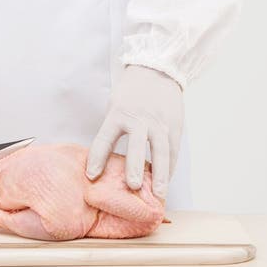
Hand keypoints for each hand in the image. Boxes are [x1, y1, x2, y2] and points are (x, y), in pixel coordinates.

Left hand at [85, 64, 183, 199]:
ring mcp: (160, 123)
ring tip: (158, 195)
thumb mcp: (116, 105)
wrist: (157, 71)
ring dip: (160, 174)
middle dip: (135, 165)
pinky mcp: (175, 126)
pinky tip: (165, 182)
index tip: (91, 176)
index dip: (98, 156)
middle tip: (132, 186)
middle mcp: (140, 118)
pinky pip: (173, 151)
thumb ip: (112, 130)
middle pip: (137, 144)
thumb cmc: (131, 92)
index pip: (105, 137)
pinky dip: (170, 168)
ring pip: (161, 151)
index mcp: (119, 112)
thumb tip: (103, 161)